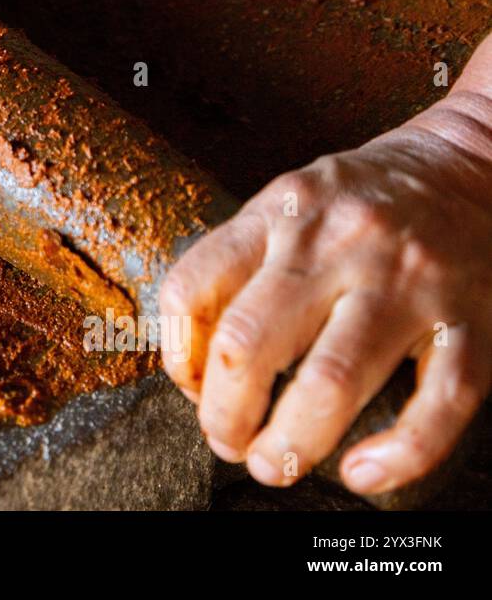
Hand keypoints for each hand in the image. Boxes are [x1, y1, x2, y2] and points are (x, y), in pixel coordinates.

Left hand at [160, 91, 491, 493]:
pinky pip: (438, 402)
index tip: (190, 389)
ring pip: (332, 380)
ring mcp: (408, 283)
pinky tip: (362, 473)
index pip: (194, 286)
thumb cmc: (360, 201)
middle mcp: (338, 243)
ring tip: (274, 465)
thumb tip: (193, 358)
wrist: (469, 166)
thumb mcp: (288, 202)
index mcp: (281, 211)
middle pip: (250, 343)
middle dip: (225, 413)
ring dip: (292, 441)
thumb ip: (241, 260)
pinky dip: (397, 454)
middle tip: (227, 443)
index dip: (177, 355)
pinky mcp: (473, 321)